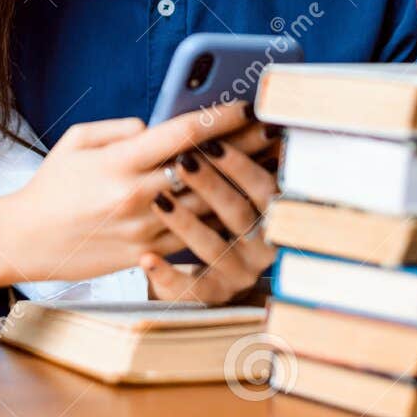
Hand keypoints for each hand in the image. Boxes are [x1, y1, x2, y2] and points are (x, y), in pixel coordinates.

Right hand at [0, 103, 255, 285]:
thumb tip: (161, 126)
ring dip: (241, 185)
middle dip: (245, 147)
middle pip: (206, 168)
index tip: (247, 106)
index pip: (183, 133)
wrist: (25, 240)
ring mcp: (145, 229)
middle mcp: (136, 195)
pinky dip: (220, 218)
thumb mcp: (78, 140)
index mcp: (120, 162)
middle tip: (275, 131)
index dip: (222, 117)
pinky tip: (244, 205)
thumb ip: (123, 128)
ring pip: (208, 205)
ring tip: (270, 166)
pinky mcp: (147, 253)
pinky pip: (194, 235)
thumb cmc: (52, 186)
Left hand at [141, 130, 279, 304]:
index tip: (213, 140)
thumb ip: (233, 159)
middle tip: (185, 161)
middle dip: (212, 184)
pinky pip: (191, 289)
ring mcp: (238, 271)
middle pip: (239, 212)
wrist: (190, 264)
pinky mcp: (212, 294)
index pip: (263, 185)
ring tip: (160, 202)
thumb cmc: (208, 207)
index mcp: (270, 211)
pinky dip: (167, 274)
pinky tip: (146, 258)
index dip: (241, 162)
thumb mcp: (228, 184)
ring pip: (213, 247)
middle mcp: (260, 243)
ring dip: (187, 223)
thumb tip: (229, 122)